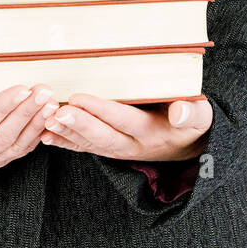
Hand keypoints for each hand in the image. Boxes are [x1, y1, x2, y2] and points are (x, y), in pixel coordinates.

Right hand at [0, 84, 60, 174]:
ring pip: (15, 145)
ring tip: (52, 101)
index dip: (1, 108)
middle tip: (44, 90)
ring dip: (36, 123)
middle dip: (26, 112)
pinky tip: (49, 119)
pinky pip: (19, 151)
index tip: (21, 88)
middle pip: (3, 136)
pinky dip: (36, 135)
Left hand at [39, 92, 212, 161]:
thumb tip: (180, 111)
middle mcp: (132, 145)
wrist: (188, 147)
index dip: (102, 110)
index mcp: (153, 133)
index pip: (125, 120)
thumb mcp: (201, 117)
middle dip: (78, 124)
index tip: (80, 97)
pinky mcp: (108, 149)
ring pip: (89, 144)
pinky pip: (83, 148)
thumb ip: (193, 113)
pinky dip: (64, 142)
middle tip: (56, 111)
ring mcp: (118, 150)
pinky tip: (44, 135)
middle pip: (102, 136)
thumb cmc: (193, 122)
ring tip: (45, 120)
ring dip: (66, 133)